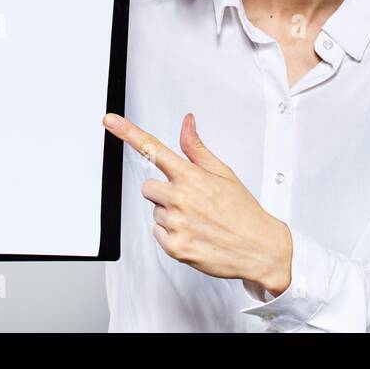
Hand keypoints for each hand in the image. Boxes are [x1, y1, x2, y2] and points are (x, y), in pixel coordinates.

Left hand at [102, 111, 292, 294]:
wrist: (259, 248)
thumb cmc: (242, 211)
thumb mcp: (223, 172)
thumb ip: (197, 148)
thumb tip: (187, 123)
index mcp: (191, 176)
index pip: (153, 148)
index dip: (127, 132)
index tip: (110, 120)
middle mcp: (180, 198)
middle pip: (148, 187)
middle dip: (164, 192)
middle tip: (190, 200)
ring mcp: (176, 223)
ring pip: (155, 211)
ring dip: (170, 214)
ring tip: (198, 219)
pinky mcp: (174, 246)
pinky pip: (157, 232)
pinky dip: (171, 234)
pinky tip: (194, 233)